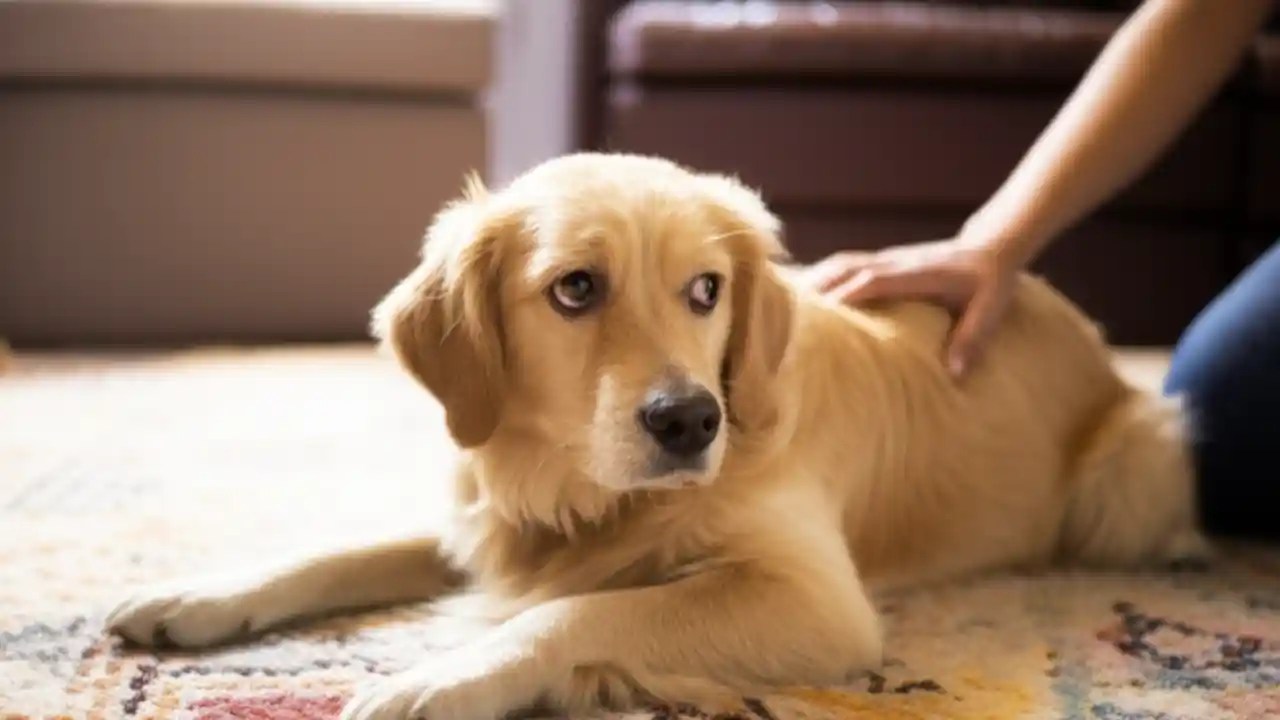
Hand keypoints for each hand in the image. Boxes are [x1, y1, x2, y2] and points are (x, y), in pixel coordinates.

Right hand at [803, 239, 1018, 378]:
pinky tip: (808, 294)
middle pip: (844, 269)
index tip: (817, 317)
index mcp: (915, 274)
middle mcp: (894, 263)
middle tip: (785, 313)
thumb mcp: (990, 311)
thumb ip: (972, 339)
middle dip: (815, 289)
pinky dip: (823, 278)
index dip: (842, 296)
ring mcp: (887, 259)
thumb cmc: (990, 282)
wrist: (991, 247)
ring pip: (840, 264)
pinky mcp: (884, 262)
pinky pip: (846, 266)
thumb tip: (955, 374)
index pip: (871, 281)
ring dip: (814, 281)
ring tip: (786, 305)